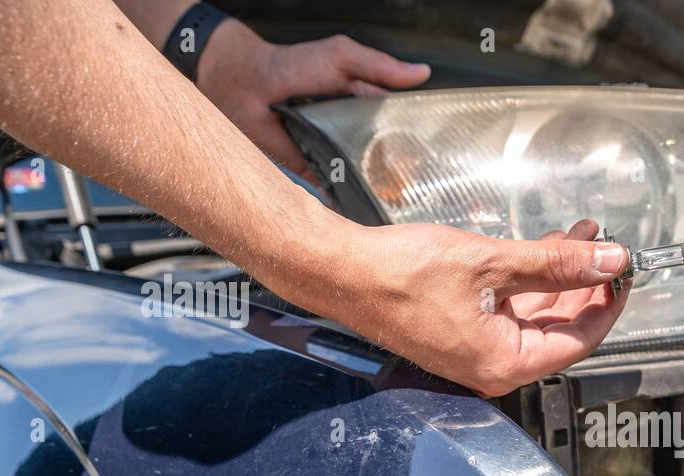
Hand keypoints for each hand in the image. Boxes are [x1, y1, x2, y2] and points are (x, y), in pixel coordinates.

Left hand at [196, 22, 429, 178]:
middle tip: (424, 184)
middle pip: (387, 154)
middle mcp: (354, 131)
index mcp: (364, 104)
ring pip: (366, 175)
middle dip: (404, 169)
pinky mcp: (316, 171)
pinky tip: (368, 210)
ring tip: (401, 201)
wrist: (245, 87)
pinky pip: (338, 190)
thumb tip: (422, 73)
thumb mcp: (341, 57)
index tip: (438, 152)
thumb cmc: (292, 66)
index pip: (399, 123)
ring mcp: (337, 153)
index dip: (417, 136)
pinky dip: (350, 200)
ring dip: (380, 187)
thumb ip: (379, 66)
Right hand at [299, 218, 630, 396]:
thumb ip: (556, 265)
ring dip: (559, 276)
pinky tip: (542, 250)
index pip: (580, 340)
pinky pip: (511, 311)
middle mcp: (493, 368)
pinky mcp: (463, 334)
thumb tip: (608, 262)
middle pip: (561, 329)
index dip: (609, 304)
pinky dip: (530, 281)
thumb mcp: (492, 262)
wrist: (341, 271)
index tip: (624, 272)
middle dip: (585, 284)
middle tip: (604, 249)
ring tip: (579, 239)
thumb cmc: (400, 275)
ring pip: (537, 316)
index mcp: (504, 364)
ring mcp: (477, 353)